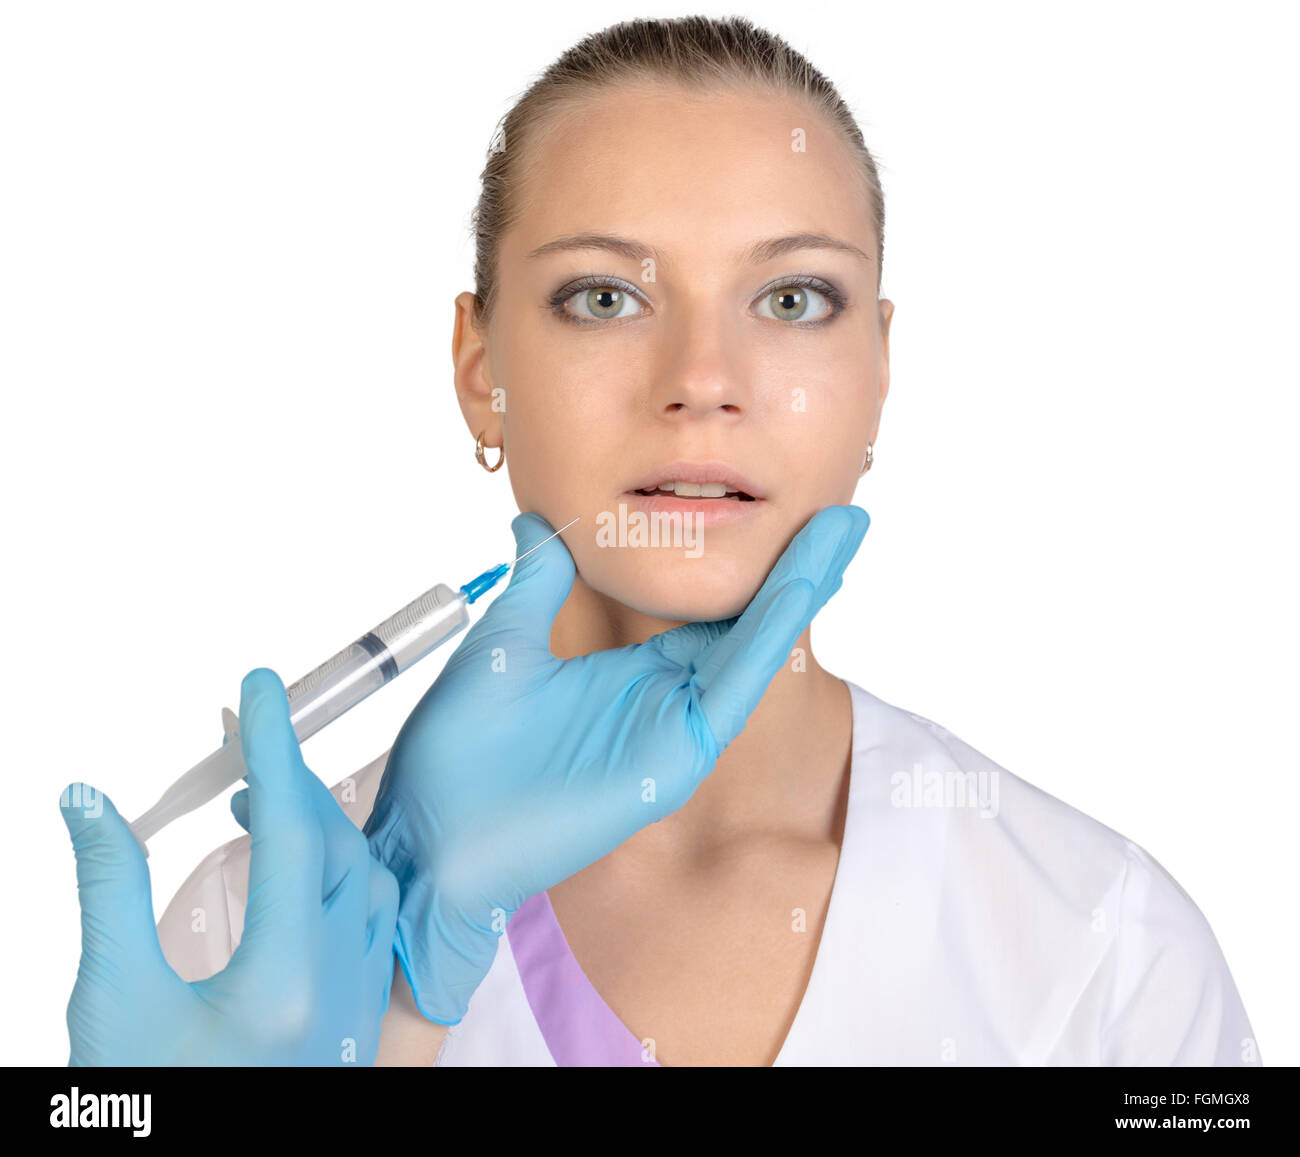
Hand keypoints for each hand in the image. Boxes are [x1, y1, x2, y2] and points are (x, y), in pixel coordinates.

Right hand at [61, 668, 398, 1064]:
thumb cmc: (147, 1104)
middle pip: (331, 842)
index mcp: (287, 977)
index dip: (272, 748)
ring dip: (312, 818)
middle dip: (287, 777)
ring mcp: (358, 994)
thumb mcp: (113, 1002)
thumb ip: (108, 892)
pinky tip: (289, 854)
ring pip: (355, 872)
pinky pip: (362, 907)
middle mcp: (342, 978)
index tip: (255, 686)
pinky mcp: (358, 1007)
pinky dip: (328, 862)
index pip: (292, 828)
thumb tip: (89, 796)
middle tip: (242, 730)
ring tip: (257, 789)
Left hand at [364, 504, 869, 1025]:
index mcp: (625, 676)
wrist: (429, 833)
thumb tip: (537, 520)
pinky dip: (768, 636)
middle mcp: (661, 700)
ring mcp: (672, 730)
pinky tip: (798, 588)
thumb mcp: (504, 642)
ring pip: (753, 650)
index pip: (705, 612)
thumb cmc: (459, 753)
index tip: (780, 515)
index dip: (745, 566)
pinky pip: (733, 689)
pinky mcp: (674, 758)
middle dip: (797, 571)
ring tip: (841, 532)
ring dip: (800, 589)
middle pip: (747, 626)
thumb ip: (536, 582)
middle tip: (843, 516)